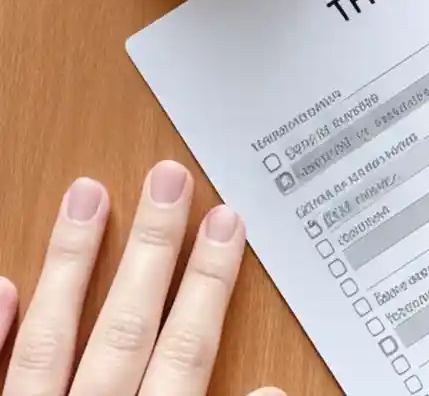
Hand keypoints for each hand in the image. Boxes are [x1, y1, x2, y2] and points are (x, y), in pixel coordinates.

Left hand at [0, 161, 283, 395]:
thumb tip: (274, 390)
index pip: (188, 349)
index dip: (210, 282)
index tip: (225, 223)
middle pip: (127, 327)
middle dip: (153, 247)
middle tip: (169, 180)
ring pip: (51, 339)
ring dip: (72, 263)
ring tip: (88, 194)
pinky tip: (5, 283)